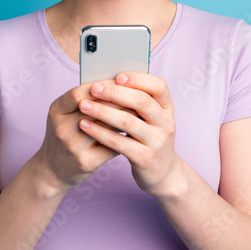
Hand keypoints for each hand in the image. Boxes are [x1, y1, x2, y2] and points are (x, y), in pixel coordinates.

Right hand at [33, 81, 129, 195]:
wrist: (51, 171)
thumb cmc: (65, 136)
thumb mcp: (64, 116)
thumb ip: (84, 101)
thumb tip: (116, 85)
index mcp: (57, 111)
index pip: (79, 93)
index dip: (101, 87)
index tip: (119, 82)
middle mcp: (62, 128)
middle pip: (96, 108)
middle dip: (119, 100)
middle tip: (137, 95)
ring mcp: (73, 146)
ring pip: (106, 127)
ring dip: (126, 118)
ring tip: (140, 112)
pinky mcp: (85, 162)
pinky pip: (112, 146)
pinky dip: (125, 137)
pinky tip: (134, 132)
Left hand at [76, 71, 179, 196]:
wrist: (163, 174)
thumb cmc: (150, 140)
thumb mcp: (152, 119)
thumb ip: (137, 102)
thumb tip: (108, 81)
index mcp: (167, 108)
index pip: (159, 86)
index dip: (138, 78)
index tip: (117, 75)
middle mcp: (165, 123)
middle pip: (141, 101)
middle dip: (115, 93)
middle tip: (94, 88)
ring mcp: (157, 141)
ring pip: (127, 122)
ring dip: (103, 111)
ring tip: (83, 106)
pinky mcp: (145, 158)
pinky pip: (119, 143)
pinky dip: (100, 133)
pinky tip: (85, 126)